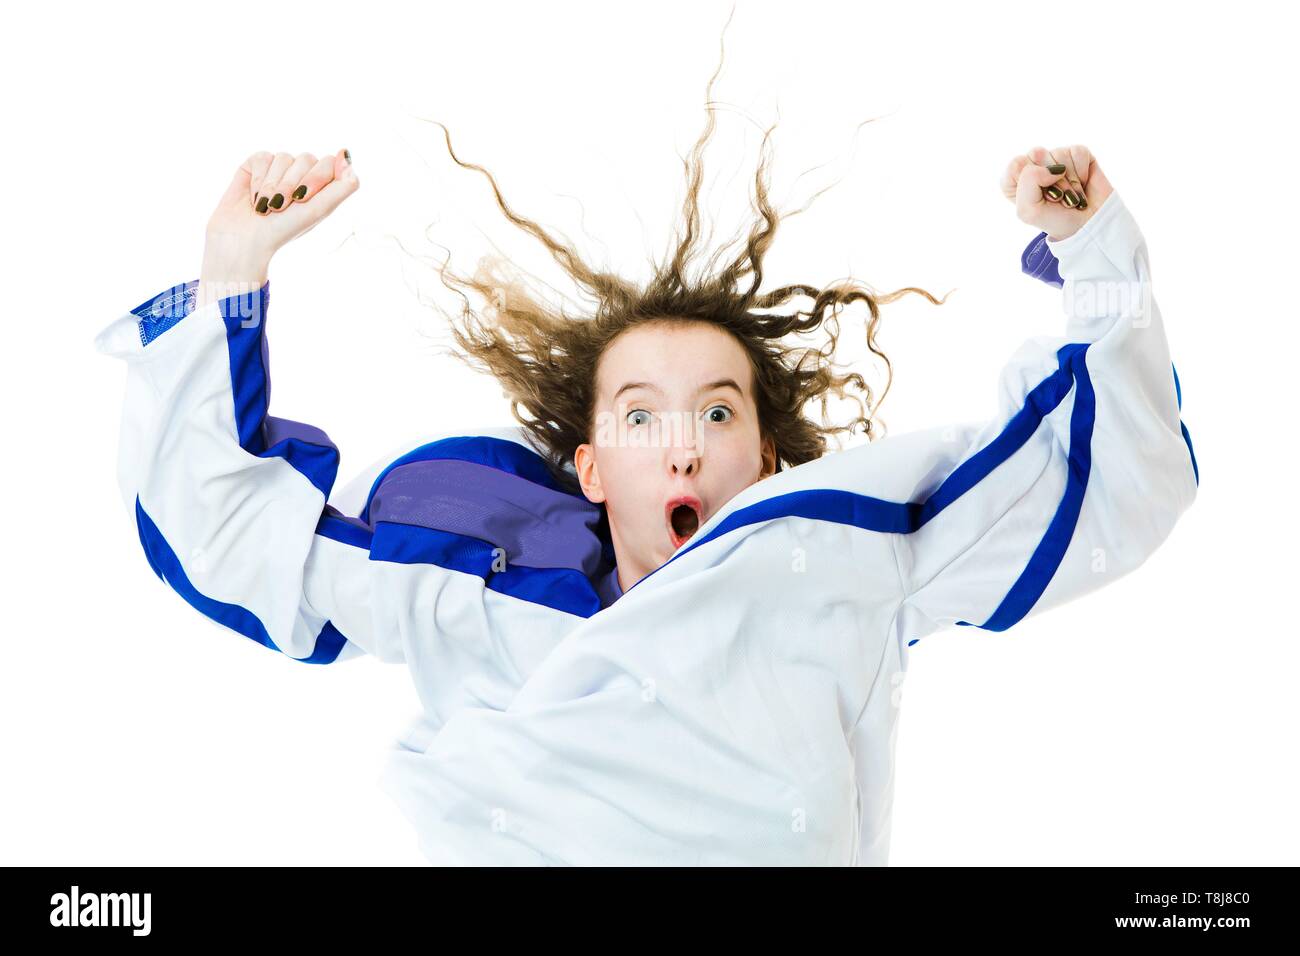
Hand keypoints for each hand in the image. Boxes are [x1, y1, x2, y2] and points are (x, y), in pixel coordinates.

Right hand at [198, 149, 359, 304]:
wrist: (244, 239)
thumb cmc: (285, 229)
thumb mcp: (321, 209)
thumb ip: (344, 184)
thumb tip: (347, 153)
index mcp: (322, 186)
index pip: (329, 162)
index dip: (315, 178)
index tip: (302, 200)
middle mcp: (302, 174)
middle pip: (306, 158)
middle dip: (291, 185)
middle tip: (281, 207)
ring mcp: (279, 168)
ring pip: (283, 157)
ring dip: (273, 185)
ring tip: (267, 206)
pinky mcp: (256, 165)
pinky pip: (263, 157)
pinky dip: (258, 179)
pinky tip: (254, 197)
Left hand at [1000, 144, 1112, 241]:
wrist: (1088, 224)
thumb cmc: (1055, 220)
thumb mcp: (1029, 210)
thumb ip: (1029, 180)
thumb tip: (1054, 167)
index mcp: (1015, 180)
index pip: (1015, 165)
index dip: (1030, 183)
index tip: (1040, 198)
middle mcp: (1034, 166)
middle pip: (1036, 154)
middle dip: (1051, 182)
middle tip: (1058, 198)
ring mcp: (1056, 159)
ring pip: (1059, 154)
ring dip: (1069, 181)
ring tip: (1071, 195)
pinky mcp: (1077, 155)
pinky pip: (1078, 153)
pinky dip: (1082, 173)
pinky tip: (1082, 184)